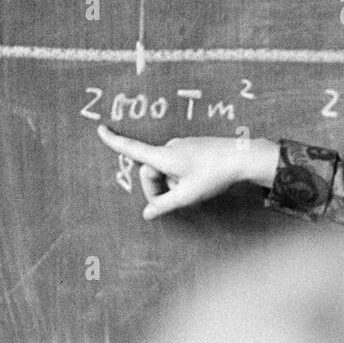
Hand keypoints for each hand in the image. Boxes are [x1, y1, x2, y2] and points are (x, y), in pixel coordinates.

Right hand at [96, 125, 272, 219]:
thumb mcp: (187, 195)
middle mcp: (171, 147)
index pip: (133, 148)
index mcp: (164, 156)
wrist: (243, 157)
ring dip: (173, 183)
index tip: (100, 129)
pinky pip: (178, 165)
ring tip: (195, 188)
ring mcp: (182, 145)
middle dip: (158, 187)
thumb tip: (147, 213)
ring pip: (166, 169)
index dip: (114, 141)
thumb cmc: (214, 175)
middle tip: (178, 199)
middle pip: (151, 171)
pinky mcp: (193, 147)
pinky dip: (182, 176)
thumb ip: (164, 205)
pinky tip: (201, 180)